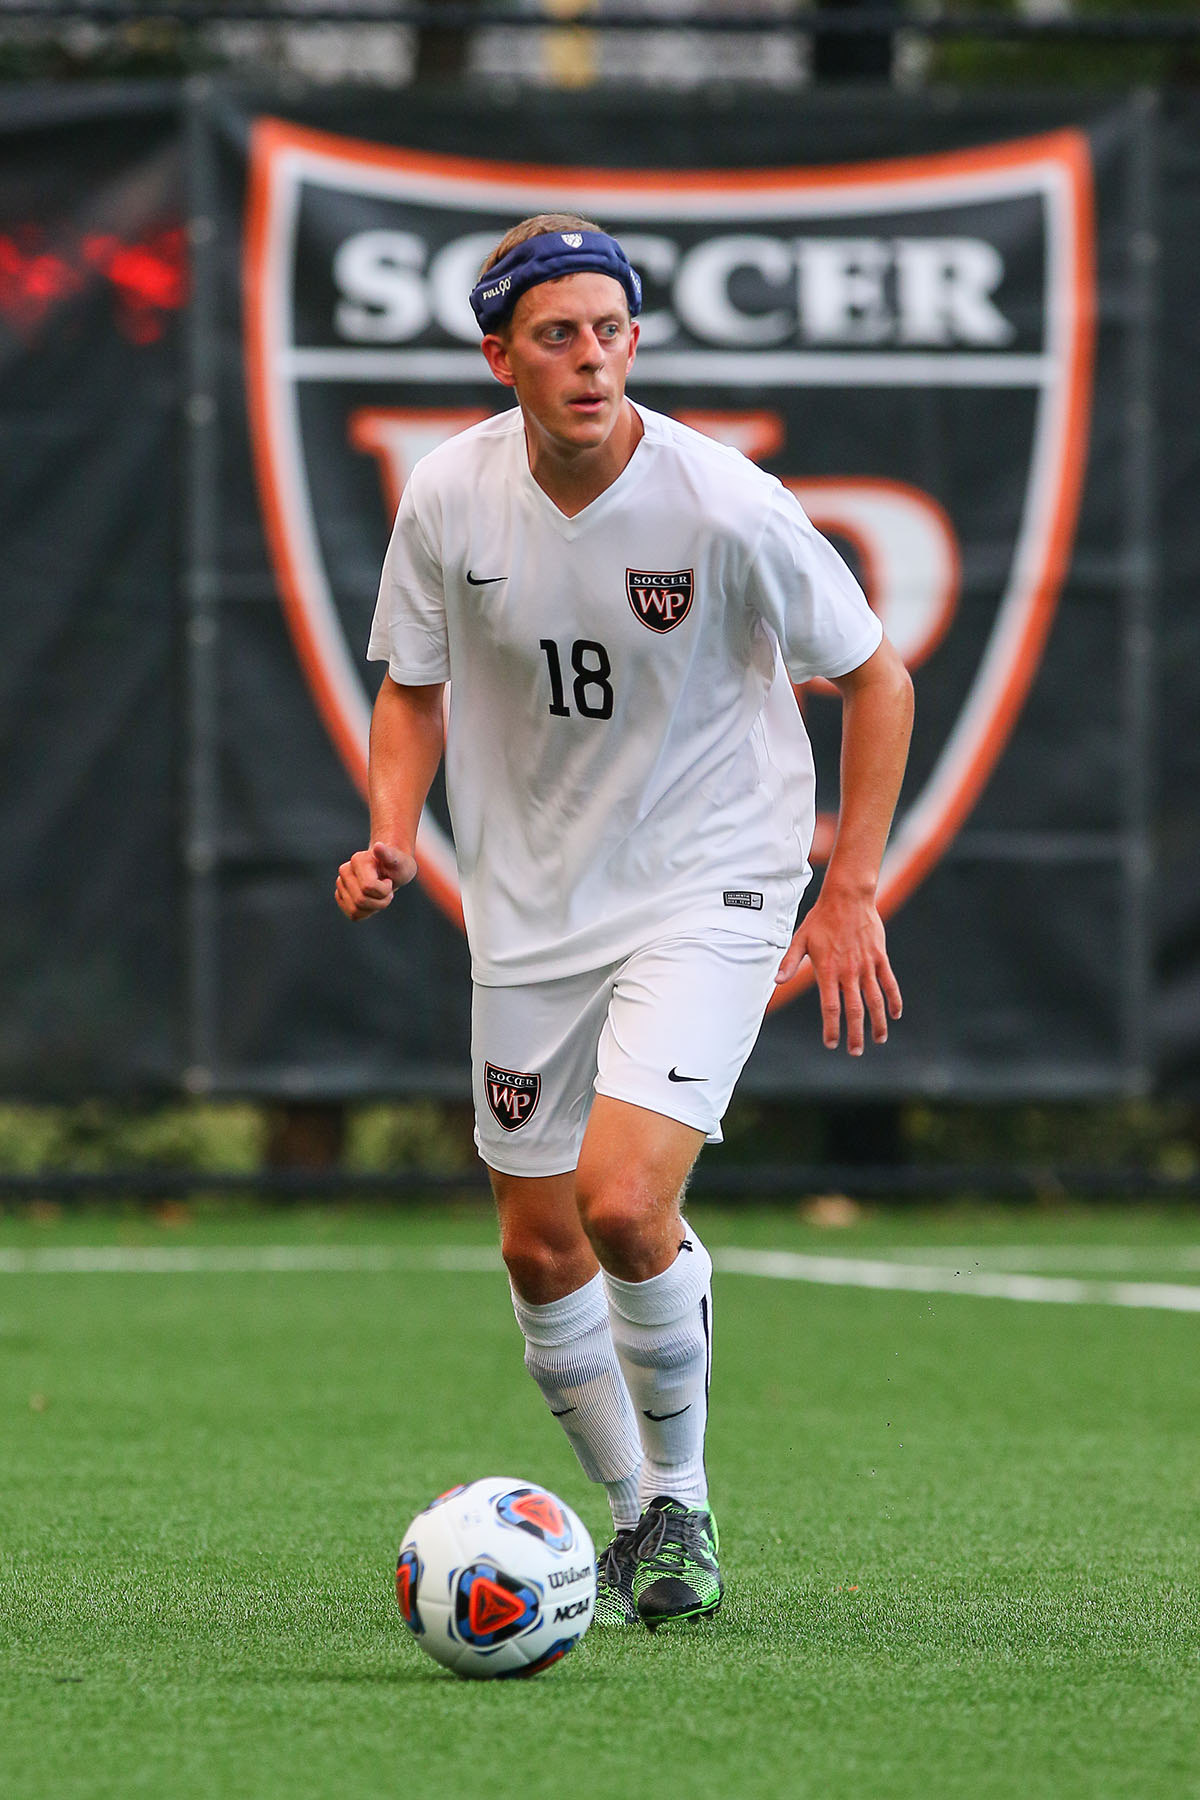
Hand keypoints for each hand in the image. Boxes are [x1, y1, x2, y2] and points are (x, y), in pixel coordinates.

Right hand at [335, 841, 416, 920]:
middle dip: (380, 901)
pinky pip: (353, 914)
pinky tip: (372, 901)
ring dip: (374, 908)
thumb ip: (390, 855)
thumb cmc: (398, 865)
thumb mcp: (400, 861)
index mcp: (358, 860)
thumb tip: (378, 846)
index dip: (384, 890)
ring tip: (380, 896)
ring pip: (356, 910)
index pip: (368, 887)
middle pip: (361, 901)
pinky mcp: (340, 896)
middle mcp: (345, 871)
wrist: (390, 869)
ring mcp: (341, 884)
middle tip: (388, 891)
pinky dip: (366, 912)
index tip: (389, 881)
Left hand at [776, 881, 901, 1054]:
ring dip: (878, 1022)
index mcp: (827, 970)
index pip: (830, 1006)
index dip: (831, 1027)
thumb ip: (790, 962)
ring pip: (875, 1000)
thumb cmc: (821, 919)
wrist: (847, 897)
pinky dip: (894, 1000)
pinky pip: (889, 982)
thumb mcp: (800, 939)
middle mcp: (848, 971)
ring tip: (879, 1039)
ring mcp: (866, 965)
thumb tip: (777, 981)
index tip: (831, 1043)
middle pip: (854, 1009)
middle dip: (856, 1034)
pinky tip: (895, 1014)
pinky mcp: (879, 957)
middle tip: (855, 1051)